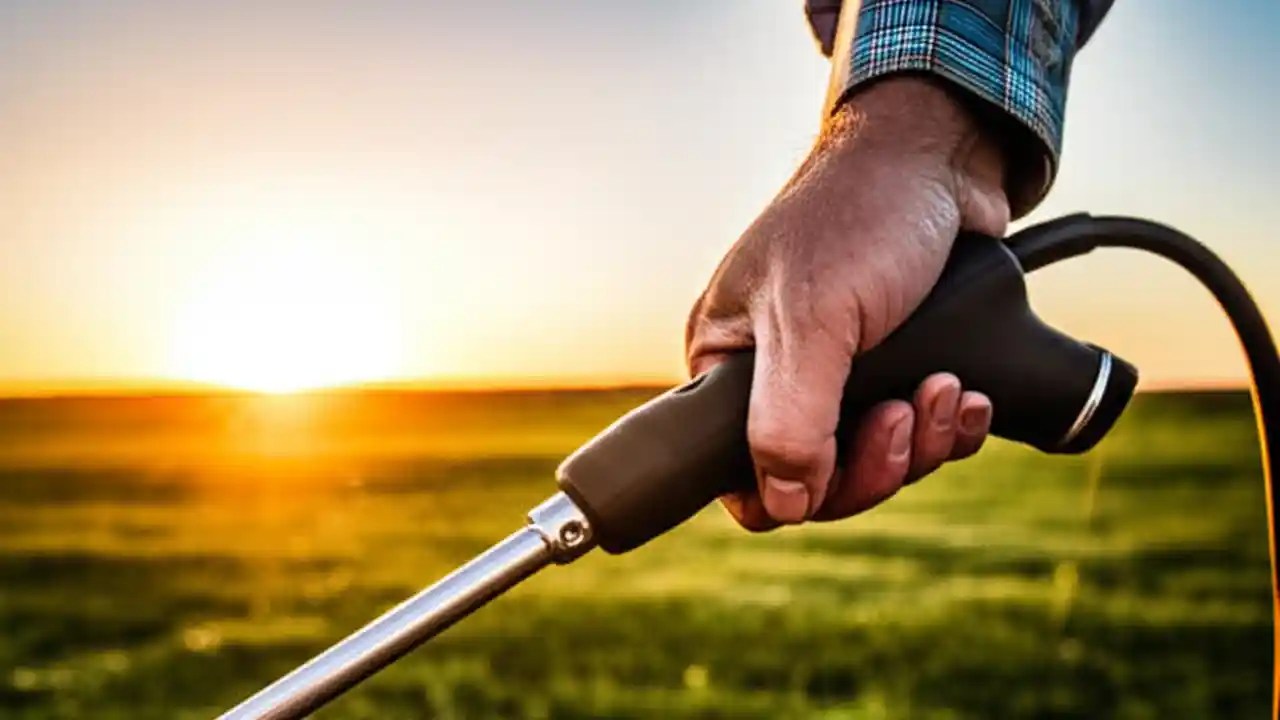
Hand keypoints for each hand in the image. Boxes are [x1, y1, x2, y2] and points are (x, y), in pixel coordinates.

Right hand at [685, 77, 1011, 529]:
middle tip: (906, 415)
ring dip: (923, 439)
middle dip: (878, 460)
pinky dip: (950, 423)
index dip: (797, 490)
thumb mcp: (813, 320)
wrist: (940, 156)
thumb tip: (784, 505)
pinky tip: (969, 392)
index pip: (742, 472)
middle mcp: (779, 373)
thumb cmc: (860, 216)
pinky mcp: (900, 363)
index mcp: (729, 361)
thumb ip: (789, 420)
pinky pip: (921, 431)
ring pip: (878, 458)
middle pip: (820, 478)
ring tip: (948, 388)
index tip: (841, 468)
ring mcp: (842, 371)